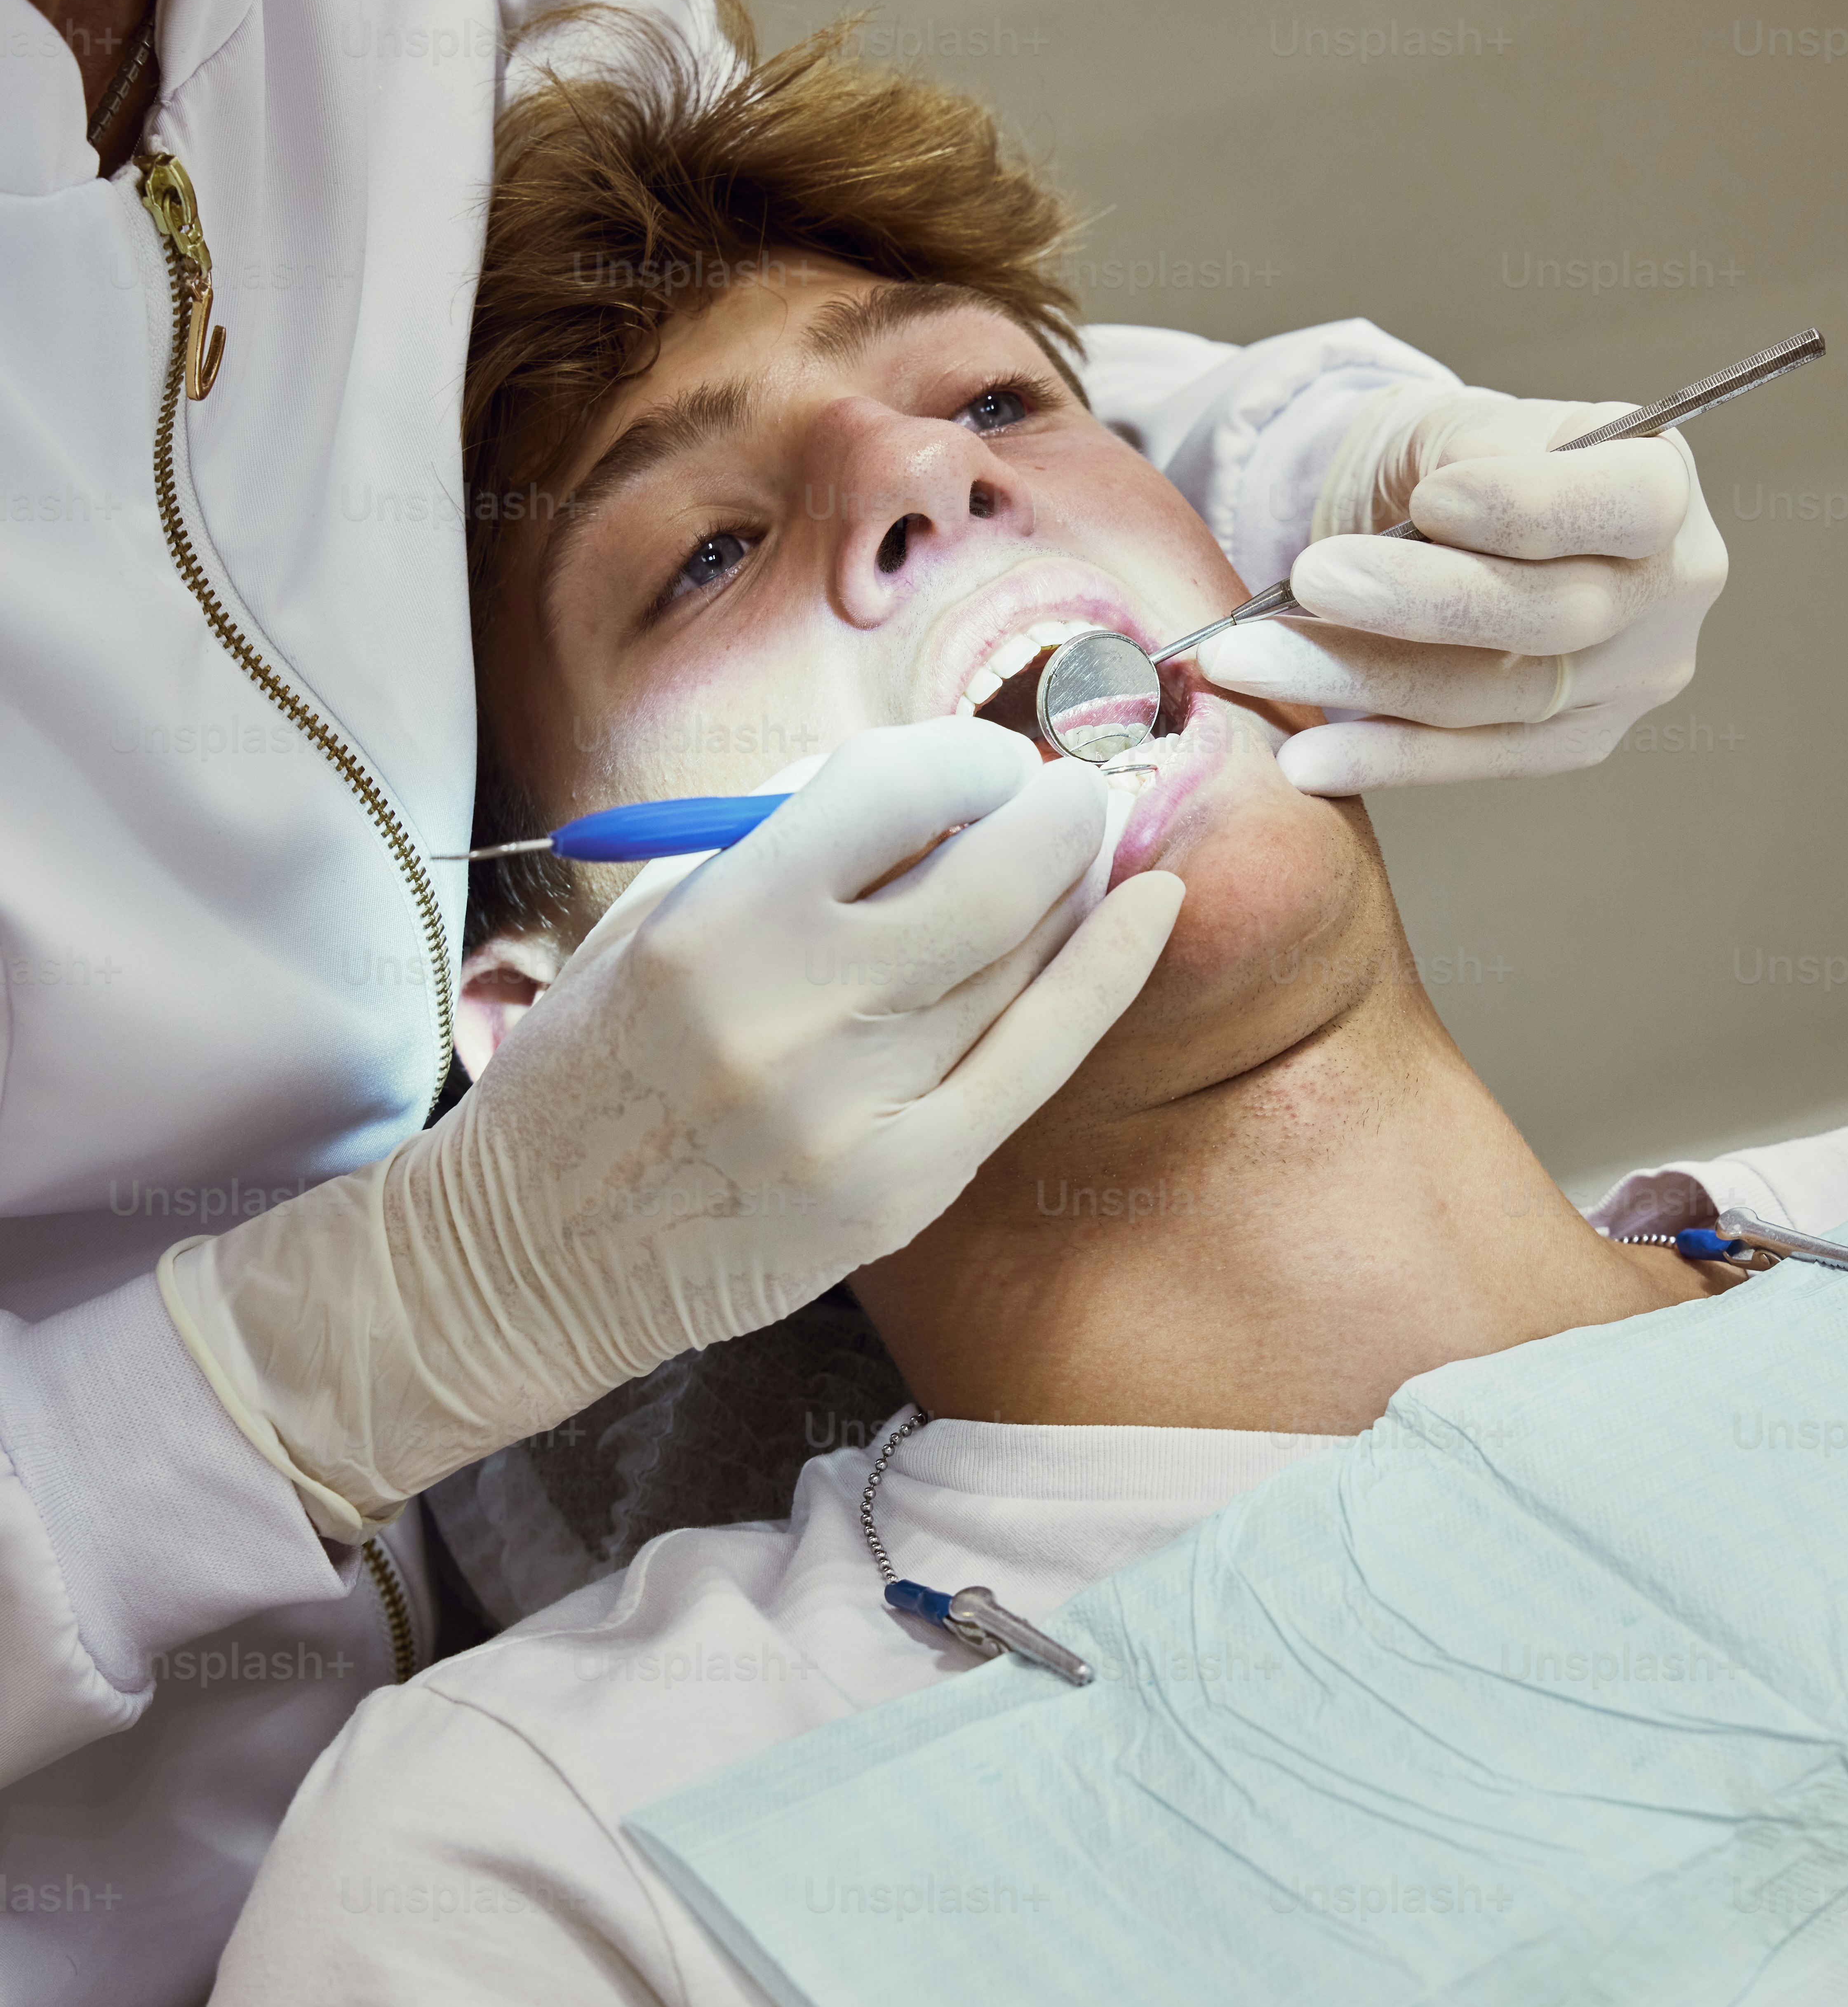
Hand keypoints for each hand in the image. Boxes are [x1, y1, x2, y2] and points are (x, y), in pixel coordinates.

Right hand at [159, 721, 1181, 1534]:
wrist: (535, 1250)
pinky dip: (1107, 971)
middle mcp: (792, 1014)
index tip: (989, 760)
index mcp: (715, 925)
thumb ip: (787, 839)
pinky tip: (1153, 908)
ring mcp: (855, 1111)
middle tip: (1063, 794)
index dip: (968, 756)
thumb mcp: (654, 915)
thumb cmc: (596, 1060)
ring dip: (1073, 884)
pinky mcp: (899, 1188)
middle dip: (1051, 812)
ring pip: (1020, 958)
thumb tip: (935, 773)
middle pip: (990, 873)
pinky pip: (1038, 1059)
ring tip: (1080, 852)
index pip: (897, 788)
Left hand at [1196, 382, 1726, 789]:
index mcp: (1663, 486)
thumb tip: (1425, 531)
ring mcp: (1631, 681)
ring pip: (1495, 694)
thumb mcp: (1466, 425)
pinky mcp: (1575, 742)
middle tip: (1309, 575)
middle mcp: (1671, 592)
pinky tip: (1306, 759)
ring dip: (1363, 680)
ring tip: (1254, 659)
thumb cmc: (1464, 462)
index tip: (1429, 500)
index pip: (1627, 504)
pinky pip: (1475, 759)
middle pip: (1549, 614)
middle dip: (1417, 600)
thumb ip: (1467, 457)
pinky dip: (1383, 757)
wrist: (1449, 524)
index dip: (1529, 509)